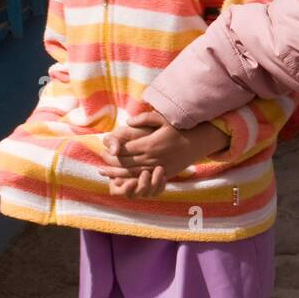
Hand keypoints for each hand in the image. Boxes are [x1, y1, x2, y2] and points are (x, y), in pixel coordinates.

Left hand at [100, 109, 228, 196]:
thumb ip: (145, 118)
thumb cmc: (179, 129)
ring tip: (104, 172)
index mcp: (150, 144)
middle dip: (111, 163)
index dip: (112, 151)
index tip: (103, 148)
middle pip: (125, 163)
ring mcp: (157, 167)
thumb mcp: (163, 119)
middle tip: (100, 160)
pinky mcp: (162, 173)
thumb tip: (128, 122)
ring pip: (131, 173)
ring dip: (116, 174)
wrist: (198, 142)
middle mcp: (152, 157)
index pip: (125, 150)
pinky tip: (121, 179)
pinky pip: (143, 178)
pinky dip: (129, 179)